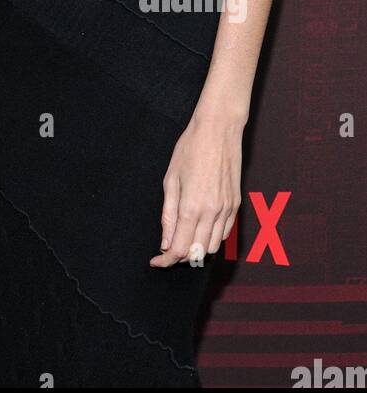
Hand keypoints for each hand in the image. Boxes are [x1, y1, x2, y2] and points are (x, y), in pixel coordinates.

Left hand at [149, 113, 242, 267]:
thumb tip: (165, 243)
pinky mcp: (236, 205)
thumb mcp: (170, 180)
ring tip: (183, 239)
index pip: (180, 249)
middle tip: (166, 249)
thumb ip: (168, 215)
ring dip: (197, 250)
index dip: (166, 260)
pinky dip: (211, 239)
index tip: (156, 261)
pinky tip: (200, 229)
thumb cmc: (190, 149)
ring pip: (213, 247)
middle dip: (180, 257)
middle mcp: (212, 213)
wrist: (218, 130)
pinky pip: (225, 234)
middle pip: (197, 253)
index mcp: (192, 207)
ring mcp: (227, 210)